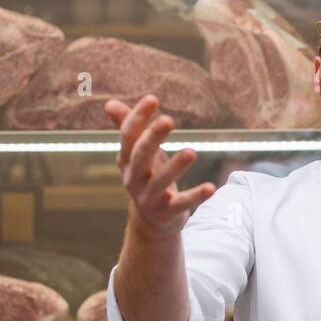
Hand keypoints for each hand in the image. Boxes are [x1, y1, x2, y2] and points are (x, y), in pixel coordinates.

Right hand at [105, 94, 214, 235]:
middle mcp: (134, 178)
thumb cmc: (147, 177)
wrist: (151, 222)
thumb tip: (109, 103)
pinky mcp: (167, 213)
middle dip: (152, 138)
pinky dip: (196, 196)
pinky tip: (211, 187)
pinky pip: (182, 204)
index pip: (128, 136)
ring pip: (160, 181)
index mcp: (127, 160)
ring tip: (192, 152)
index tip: (152, 98)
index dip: (138, 118)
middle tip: (168, 120)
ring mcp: (149, 197)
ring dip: (175, 166)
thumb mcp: (137, 154)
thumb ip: (127, 129)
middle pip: (141, 156)